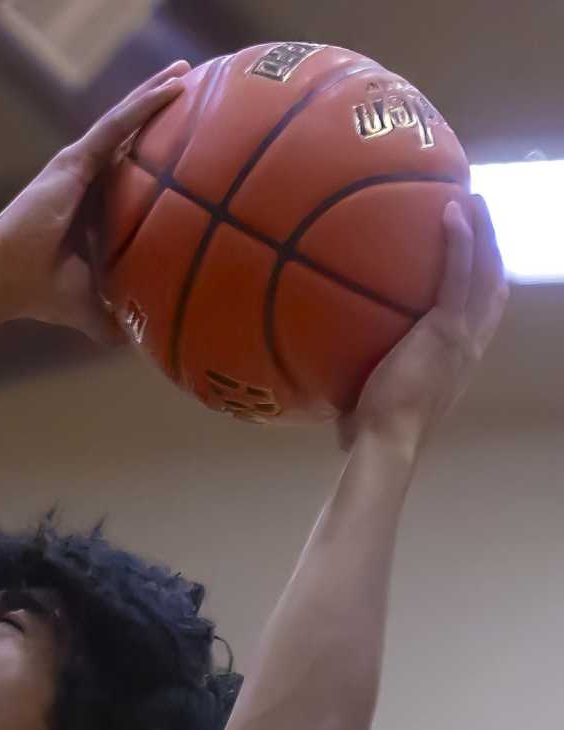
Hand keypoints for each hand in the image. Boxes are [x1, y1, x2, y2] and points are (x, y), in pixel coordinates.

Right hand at [0, 61, 189, 339]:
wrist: (3, 279)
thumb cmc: (37, 293)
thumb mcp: (86, 308)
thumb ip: (109, 318)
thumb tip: (139, 344)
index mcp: (90, 210)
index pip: (129, 177)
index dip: (154, 158)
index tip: (184, 146)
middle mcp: (85, 182)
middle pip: (130, 140)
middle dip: (158, 114)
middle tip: (192, 90)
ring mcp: (79, 167)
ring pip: (126, 121)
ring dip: (155, 94)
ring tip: (185, 70)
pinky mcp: (74, 160)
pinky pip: (118, 125)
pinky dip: (145, 104)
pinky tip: (174, 86)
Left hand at [341, 196, 510, 451]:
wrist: (386, 440)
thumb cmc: (374, 435)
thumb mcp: (373, 406)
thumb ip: (360, 396)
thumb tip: (327, 403)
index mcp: (458, 361)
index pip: (483, 314)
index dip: (486, 283)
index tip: (479, 259)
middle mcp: (470, 344)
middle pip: (491, 283)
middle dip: (490, 247)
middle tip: (479, 216)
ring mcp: (463, 334)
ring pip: (482, 269)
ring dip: (481, 231)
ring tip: (471, 199)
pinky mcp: (446, 328)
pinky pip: (457, 272)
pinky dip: (459, 239)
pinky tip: (449, 210)